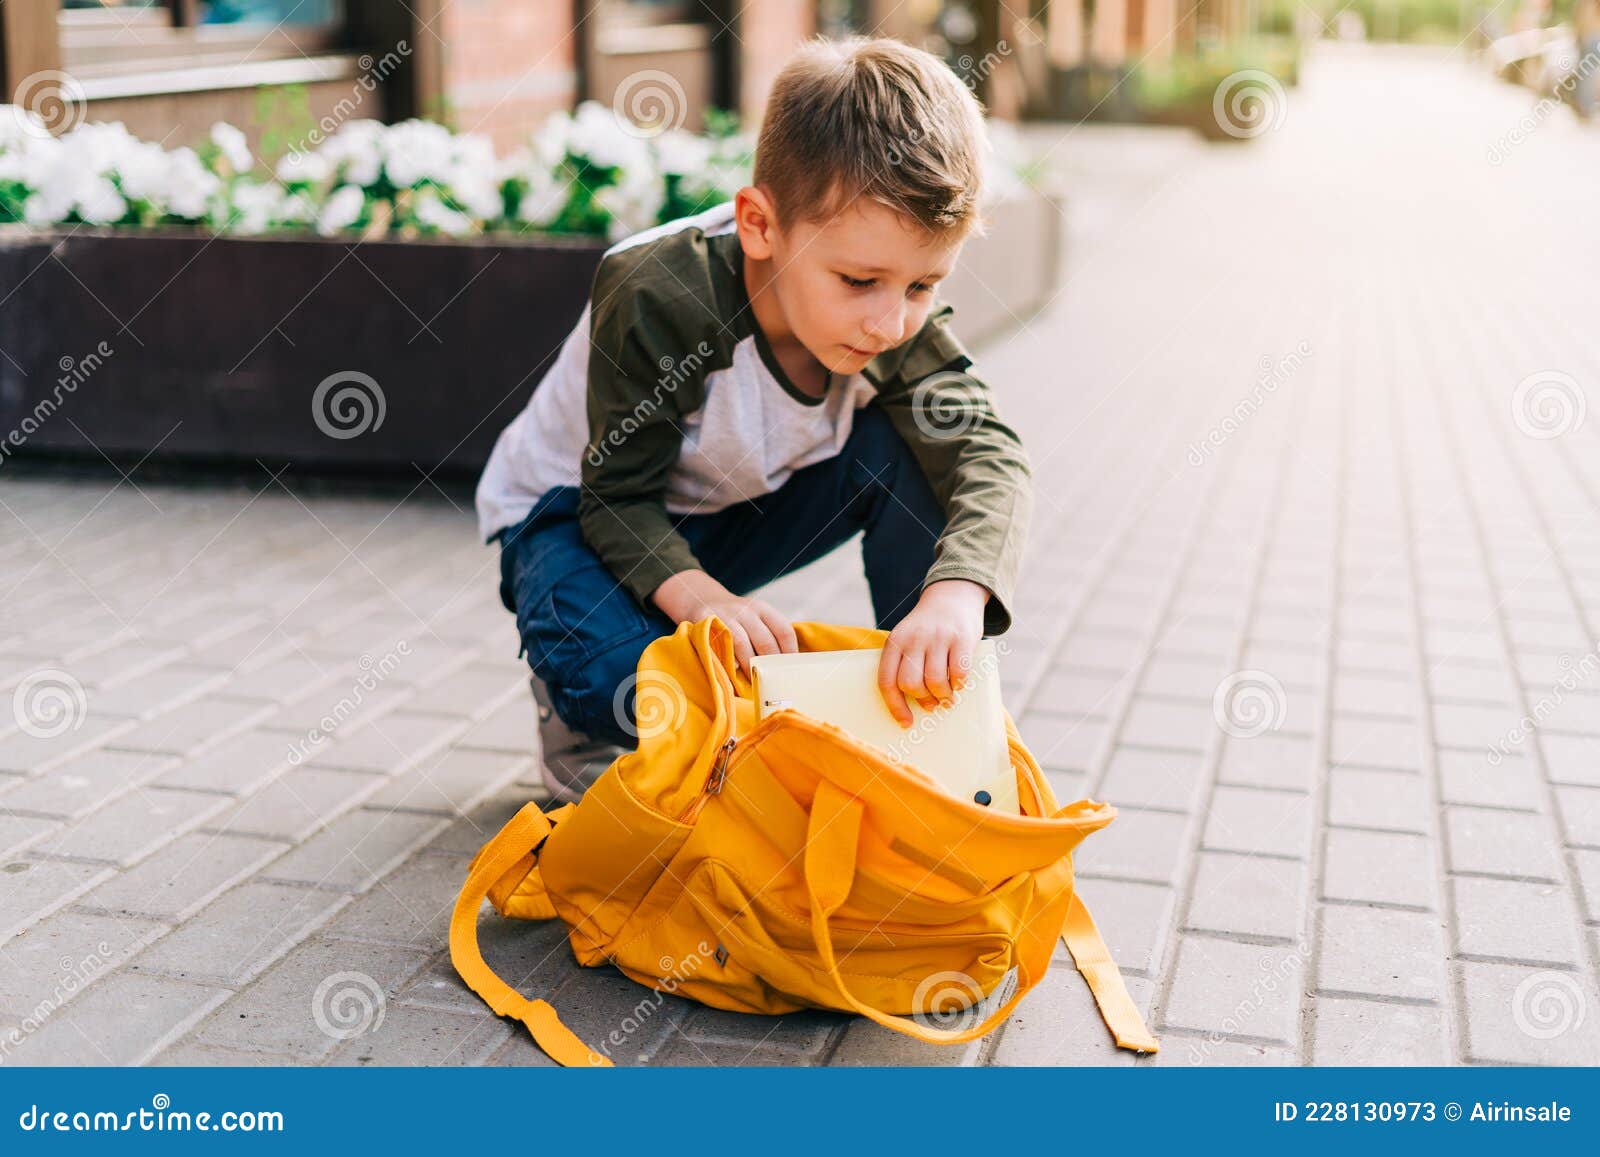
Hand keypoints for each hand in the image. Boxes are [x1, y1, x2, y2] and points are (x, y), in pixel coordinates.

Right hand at [651, 569, 797, 674]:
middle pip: (765, 641)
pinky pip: (719, 645)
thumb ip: (768, 638)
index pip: (784, 631)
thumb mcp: (754, 619)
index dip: (789, 653)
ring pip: (742, 644)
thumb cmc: (735, 619)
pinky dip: (727, 660)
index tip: (788, 670)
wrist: (701, 598)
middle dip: (770, 665)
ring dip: (749, 666)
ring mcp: (726, 615)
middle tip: (773, 682)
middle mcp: (747, 610)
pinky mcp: (707, 622)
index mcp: (763, 610)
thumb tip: (784, 669)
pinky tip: (732, 671)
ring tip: (754, 682)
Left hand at [877, 579, 988, 726]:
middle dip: (922, 700)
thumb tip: (915, 707)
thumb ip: (905, 666)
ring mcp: (938, 638)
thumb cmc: (927, 630)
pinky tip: (959, 682)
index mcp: (895, 642)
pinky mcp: (961, 638)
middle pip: (910, 684)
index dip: (895, 706)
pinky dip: (960, 684)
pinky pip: (959, 673)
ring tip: (947, 695)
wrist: (952, 596)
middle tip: (932, 703)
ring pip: (935, 682)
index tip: (906, 723)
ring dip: (943, 695)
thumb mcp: (908, 640)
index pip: (887, 680)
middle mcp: (913, 639)